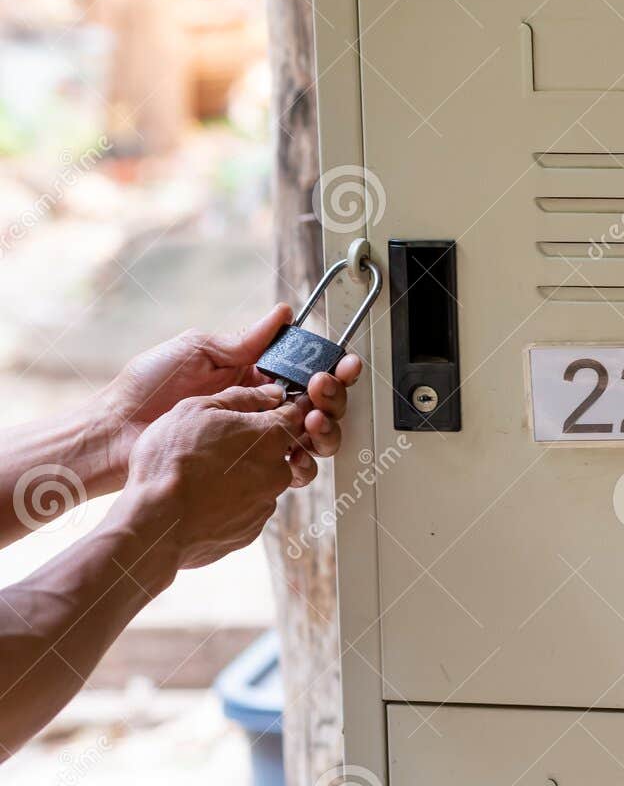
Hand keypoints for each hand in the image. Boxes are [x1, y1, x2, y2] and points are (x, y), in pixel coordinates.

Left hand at [100, 307, 363, 487]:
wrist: (117, 431)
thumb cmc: (146, 387)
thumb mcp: (196, 349)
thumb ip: (244, 340)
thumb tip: (283, 314)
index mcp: (253, 376)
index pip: (304, 370)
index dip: (330, 368)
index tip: (344, 363)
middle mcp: (261, 408)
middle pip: (319, 404)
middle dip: (333, 396)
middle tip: (323, 389)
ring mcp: (258, 439)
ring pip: (314, 437)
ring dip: (326, 428)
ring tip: (314, 421)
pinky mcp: (250, 469)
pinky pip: (291, 471)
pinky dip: (304, 465)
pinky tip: (299, 455)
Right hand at [115, 384, 305, 573]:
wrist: (156, 522)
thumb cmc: (172, 460)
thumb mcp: (196, 410)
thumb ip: (240, 398)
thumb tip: (271, 393)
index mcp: (270, 436)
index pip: (293, 415)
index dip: (276, 410)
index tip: (257, 412)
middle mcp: (278, 471)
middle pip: (281, 450)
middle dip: (257, 444)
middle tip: (220, 445)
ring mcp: (267, 503)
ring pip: (264, 480)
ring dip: (244, 475)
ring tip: (206, 475)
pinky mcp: (252, 529)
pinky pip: (249, 508)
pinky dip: (232, 502)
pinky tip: (203, 499)